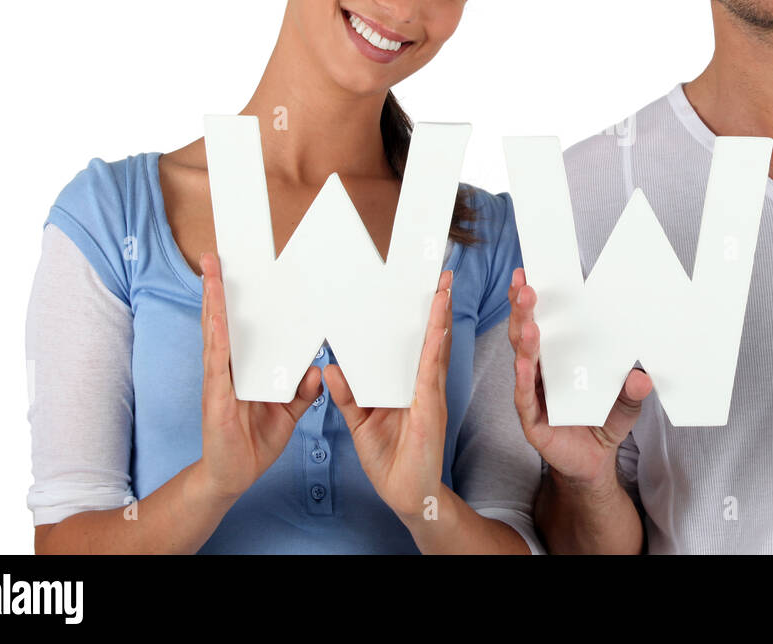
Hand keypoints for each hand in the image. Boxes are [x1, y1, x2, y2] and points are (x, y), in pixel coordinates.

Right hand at [197, 252, 322, 501]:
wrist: (231, 478)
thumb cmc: (254, 443)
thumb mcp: (289, 413)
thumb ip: (302, 392)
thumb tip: (317, 370)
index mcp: (242, 370)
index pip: (240, 328)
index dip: (236, 300)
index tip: (237, 272)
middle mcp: (226, 368)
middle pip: (220, 320)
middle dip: (217, 288)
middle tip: (214, 256)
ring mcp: (217, 379)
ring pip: (214, 330)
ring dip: (212, 300)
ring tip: (210, 270)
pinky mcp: (216, 394)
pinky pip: (217, 358)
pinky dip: (216, 334)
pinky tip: (217, 314)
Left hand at [324, 268, 453, 519]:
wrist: (408, 497)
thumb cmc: (390, 460)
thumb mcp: (360, 422)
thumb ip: (347, 395)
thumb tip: (331, 368)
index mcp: (409, 387)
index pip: (417, 345)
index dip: (423, 317)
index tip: (424, 289)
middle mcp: (424, 386)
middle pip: (433, 338)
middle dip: (438, 306)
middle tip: (442, 275)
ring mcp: (431, 396)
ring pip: (436, 348)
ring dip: (440, 317)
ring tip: (442, 288)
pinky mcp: (430, 408)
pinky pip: (430, 372)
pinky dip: (435, 346)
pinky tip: (437, 327)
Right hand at [507, 267, 652, 486]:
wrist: (594, 463)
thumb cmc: (603, 422)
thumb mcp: (627, 403)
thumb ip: (633, 391)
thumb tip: (644, 378)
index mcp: (559, 357)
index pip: (544, 321)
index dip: (535, 298)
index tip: (530, 272)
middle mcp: (540, 370)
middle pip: (526, 333)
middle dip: (524, 309)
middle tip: (525, 286)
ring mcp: (533, 392)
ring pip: (522, 360)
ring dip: (524, 339)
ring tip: (529, 322)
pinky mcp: (531, 419)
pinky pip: (524, 396)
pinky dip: (523, 379)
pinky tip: (524, 365)